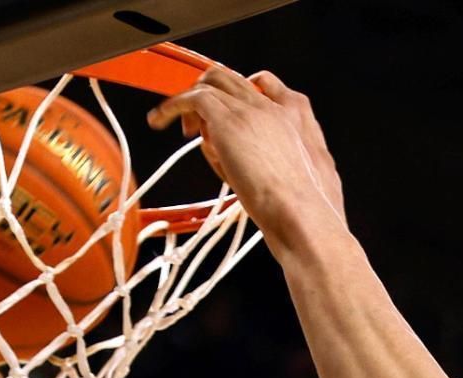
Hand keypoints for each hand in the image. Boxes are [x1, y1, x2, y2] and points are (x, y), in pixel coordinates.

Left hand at [148, 67, 344, 241]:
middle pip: (233, 80)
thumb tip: (239, 159)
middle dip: (211, 94)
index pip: (264, 85)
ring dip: (190, 101)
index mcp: (298, 117)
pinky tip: (159, 120)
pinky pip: (194, 98)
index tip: (226, 111)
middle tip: (196, 124)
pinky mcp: (228, 119)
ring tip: (177, 127)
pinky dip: (172, 105)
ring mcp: (251, 109)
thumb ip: (270, 159)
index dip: (239, 94)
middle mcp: (274, 106)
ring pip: (212, 84)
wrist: (302, 213)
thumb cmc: (303, 208)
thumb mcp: (297, 179)